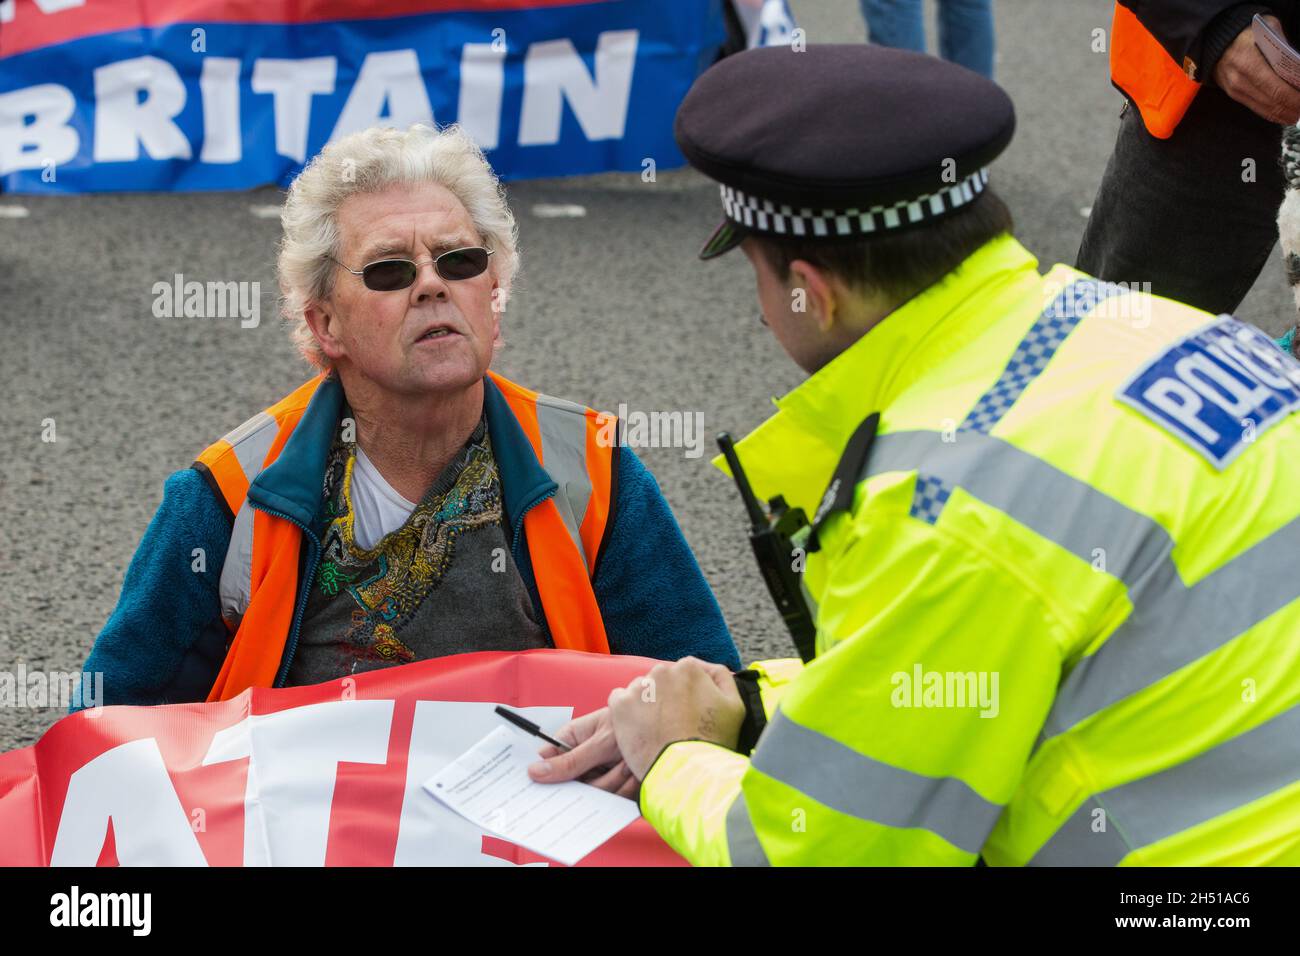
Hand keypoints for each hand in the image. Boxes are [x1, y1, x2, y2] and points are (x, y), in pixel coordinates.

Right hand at [526, 707, 639, 797]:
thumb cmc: (632, 724)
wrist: (665, 738)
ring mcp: (598, 775)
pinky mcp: (614, 790)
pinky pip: (612, 803)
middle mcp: (582, 761)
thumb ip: (571, 760)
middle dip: (597, 779)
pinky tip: (636, 774)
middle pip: (573, 786)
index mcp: (571, 741)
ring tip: (629, 762)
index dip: (545, 776)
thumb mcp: (601, 741)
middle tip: (615, 763)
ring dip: (616, 781)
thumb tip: (535, 771)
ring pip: (595, 796)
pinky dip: (626, 790)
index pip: (548, 762)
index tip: (544, 789)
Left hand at [607, 657, 746, 779]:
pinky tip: (639, 728)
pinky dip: (626, 711)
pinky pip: (619, 700)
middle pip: (661, 680)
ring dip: (646, 703)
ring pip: (641, 690)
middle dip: (666, 697)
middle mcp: (661, 671)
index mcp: (688, 668)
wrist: (686, 771)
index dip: (687, 695)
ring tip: (656, 729)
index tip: (688, 713)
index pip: (684, 673)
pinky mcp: (620, 705)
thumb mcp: (734, 705)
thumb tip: (706, 669)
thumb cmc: (713, 741)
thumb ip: (721, 677)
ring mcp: (639, 688)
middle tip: (673, 724)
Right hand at [1213, 15, 1299, 124]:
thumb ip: (1284, 47)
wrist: (1215, 39)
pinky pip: (1255, 108)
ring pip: (1264, 109)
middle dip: (1291, 108)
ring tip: (1296, 115)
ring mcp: (1235, 90)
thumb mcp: (1269, 29)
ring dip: (1282, 114)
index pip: (1276, 89)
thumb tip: (1299, 70)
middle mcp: (1240, 81)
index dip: (1294, 99)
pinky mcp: (1234, 94)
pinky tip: (1282, 114)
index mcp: (1249, 63)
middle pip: (1272, 102)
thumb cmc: (1246, 31)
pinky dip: (1271, 113)